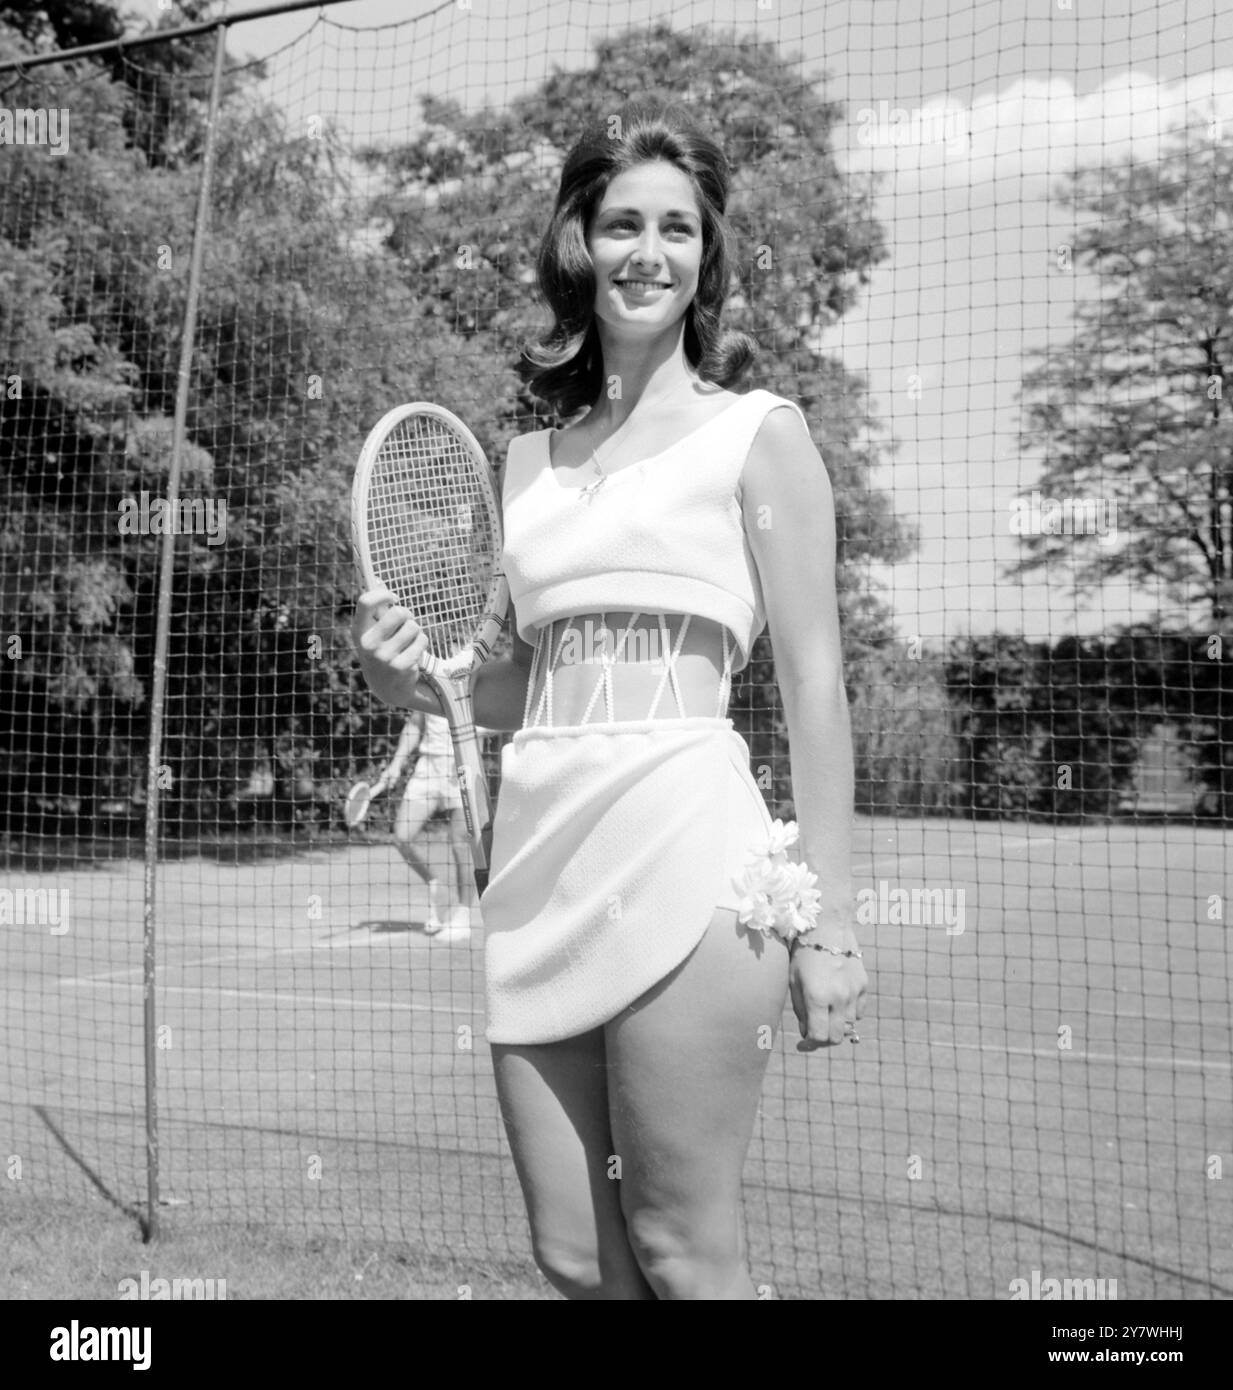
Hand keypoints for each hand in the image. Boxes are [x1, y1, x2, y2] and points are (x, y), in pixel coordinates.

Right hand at [351, 587, 427, 707]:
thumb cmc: (382, 650)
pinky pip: (422, 640)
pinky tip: (414, 654)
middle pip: (399, 612)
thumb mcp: (373, 632)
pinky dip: (422, 643)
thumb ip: (375, 608)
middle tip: (406, 625)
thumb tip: (378, 579)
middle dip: (408, 615)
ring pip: (414, 626)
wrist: (387, 687)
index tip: (393, 598)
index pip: (366, 602)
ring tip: (409, 642)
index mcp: (358, 632)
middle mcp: (368, 645)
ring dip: (416, 632)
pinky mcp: (401, 667)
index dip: (383, 594)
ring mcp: (384, 657)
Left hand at [789, 944, 868, 1050]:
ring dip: (836, 1026)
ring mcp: (854, 992)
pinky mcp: (863, 985)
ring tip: (825, 1015)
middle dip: (824, 1039)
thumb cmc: (803, 954)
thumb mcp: (794, 981)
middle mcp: (838, 997)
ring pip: (849, 1026)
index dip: (810, 1044)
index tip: (803, 1043)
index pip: (819, 1036)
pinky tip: (837, 1001)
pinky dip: (848, 1013)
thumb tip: (806, 1034)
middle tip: (815, 1032)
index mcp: (817, 997)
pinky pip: (859, 1012)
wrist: (827, 927)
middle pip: (836, 1037)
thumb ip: (801, 1010)